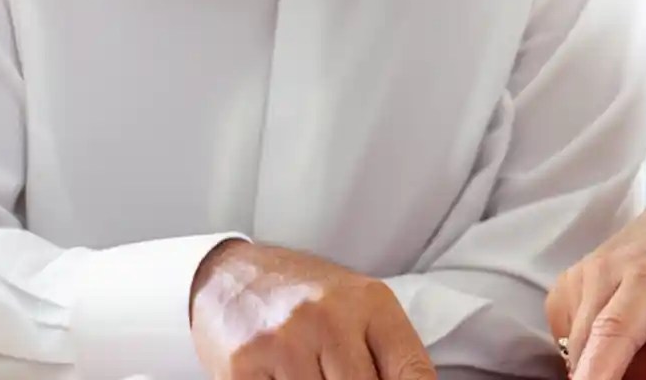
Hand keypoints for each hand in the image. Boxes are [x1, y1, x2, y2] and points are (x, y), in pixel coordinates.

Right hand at [189, 239, 434, 379]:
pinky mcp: (244, 365)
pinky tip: (283, 376)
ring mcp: (286, 342)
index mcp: (370, 303)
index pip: (413, 373)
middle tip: (338, 376)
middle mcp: (330, 318)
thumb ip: (388, 352)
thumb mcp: (358, 307)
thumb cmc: (304, 296)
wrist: (232, 275)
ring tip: (314, 371)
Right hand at [545, 206, 645, 379]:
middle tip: (645, 373)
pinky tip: (614, 343)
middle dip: (601, 375)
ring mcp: (581, 273)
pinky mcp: (566, 282)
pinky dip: (585, 350)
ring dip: (598, 363)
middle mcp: (607, 268)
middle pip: (587, 341)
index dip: (600, 368)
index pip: (616, 327)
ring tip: (641, 354)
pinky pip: (564, 334)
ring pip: (574, 343)